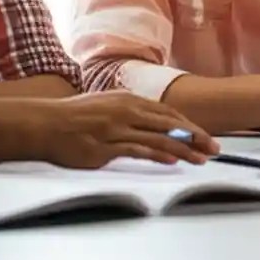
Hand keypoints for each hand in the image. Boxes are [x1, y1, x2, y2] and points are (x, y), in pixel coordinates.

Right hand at [31, 92, 219, 168]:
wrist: (45, 124)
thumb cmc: (76, 117)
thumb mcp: (109, 106)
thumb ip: (132, 114)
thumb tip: (157, 125)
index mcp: (129, 99)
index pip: (168, 113)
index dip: (189, 125)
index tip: (205, 137)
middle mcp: (126, 110)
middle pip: (169, 124)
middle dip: (195, 137)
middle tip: (214, 148)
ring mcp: (116, 128)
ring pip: (158, 137)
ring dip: (183, 149)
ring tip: (201, 159)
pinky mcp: (105, 146)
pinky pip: (137, 150)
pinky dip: (157, 154)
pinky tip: (172, 160)